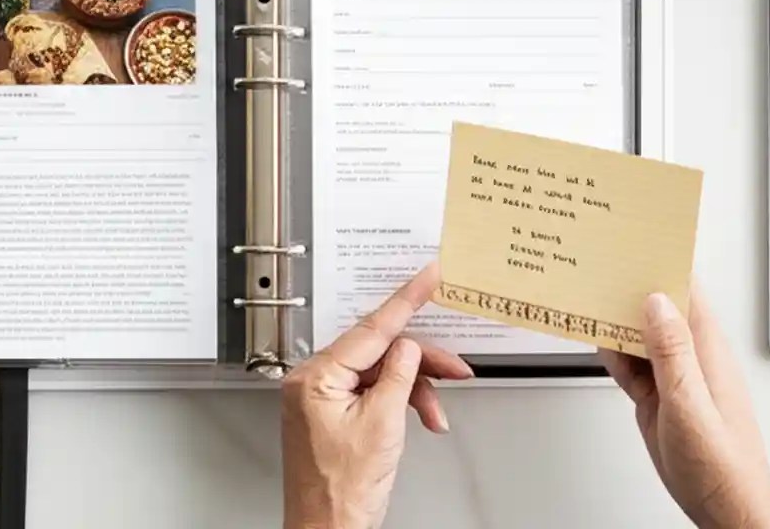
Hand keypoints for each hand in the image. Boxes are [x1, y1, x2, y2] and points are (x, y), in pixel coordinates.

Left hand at [281, 263, 472, 528]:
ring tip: (436, 411)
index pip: (371, 329)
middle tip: (456, 367)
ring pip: (382, 372)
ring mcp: (323, 397)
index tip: (427, 277)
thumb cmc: (341, 492)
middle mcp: (314, 381)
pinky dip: (402, 402)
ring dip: (416, 389)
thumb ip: (399, 374)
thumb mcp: (383, 424)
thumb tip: (409, 345)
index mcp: (316, 378)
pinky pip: (375, 391)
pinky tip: (422, 417)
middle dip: (422, 362)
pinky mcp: (334, 411)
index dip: (406, 300)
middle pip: (380, 351)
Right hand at [600, 288, 769, 528]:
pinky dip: (615, 355)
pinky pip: (633, 366)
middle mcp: (691, 357)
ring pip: (641, 336)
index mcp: (707, 348)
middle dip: (632, 290)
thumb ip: (672, 351)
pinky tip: (600, 344)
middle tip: (600, 270)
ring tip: (591, 299)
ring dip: (619, 322)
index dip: (662, 264)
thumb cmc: (723, 463)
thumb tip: (656, 302)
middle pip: (658, 309)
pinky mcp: (659, 398)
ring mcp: (674, 378)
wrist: (724, 507)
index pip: (686, 290)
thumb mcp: (690, 402)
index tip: (634, 246)